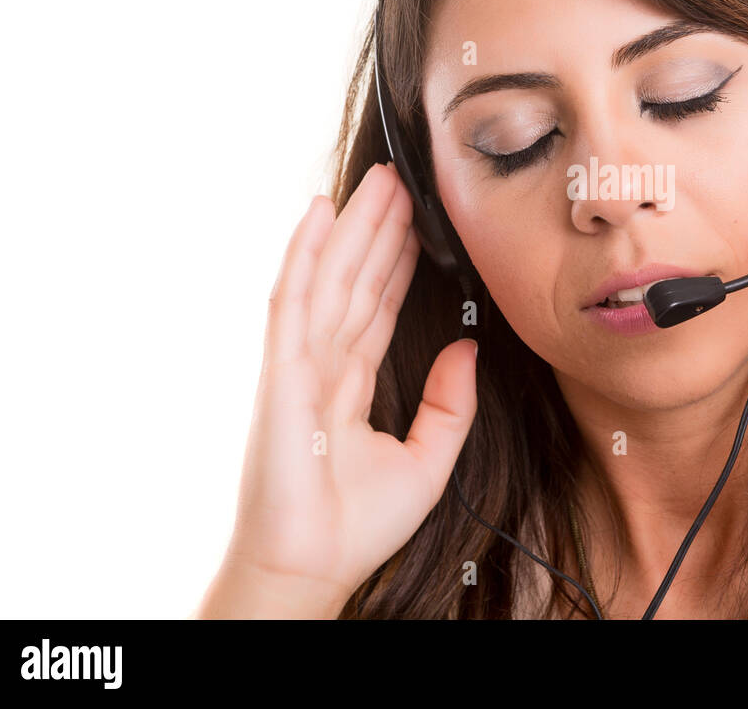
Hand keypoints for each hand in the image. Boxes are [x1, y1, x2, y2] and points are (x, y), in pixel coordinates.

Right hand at [219, 163, 477, 609]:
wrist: (312, 569)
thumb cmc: (355, 527)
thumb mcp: (428, 460)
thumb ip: (448, 404)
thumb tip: (467, 347)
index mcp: (351, 385)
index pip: (380, 308)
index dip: (400, 264)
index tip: (421, 224)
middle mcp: (324, 365)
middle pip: (358, 281)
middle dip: (381, 229)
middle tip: (403, 179)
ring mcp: (300, 364)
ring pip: (331, 277)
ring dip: (354, 226)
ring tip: (378, 180)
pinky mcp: (281, 371)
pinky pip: (294, 300)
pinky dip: (305, 254)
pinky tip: (319, 213)